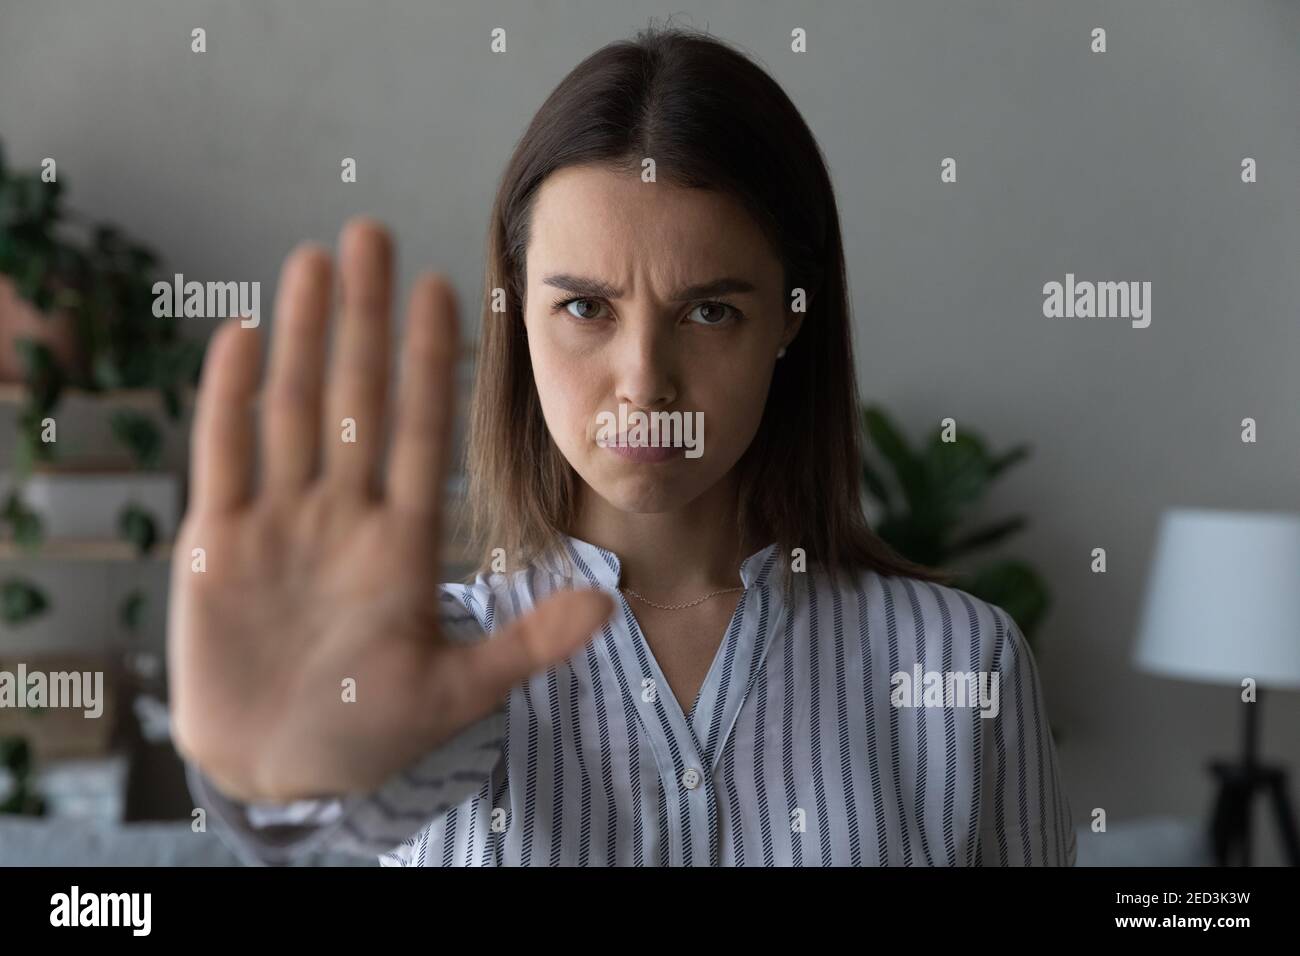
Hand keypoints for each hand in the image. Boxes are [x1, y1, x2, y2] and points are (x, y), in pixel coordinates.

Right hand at [166, 218, 612, 802]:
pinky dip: (227, 400)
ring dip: (298, 335)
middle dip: (363, 319)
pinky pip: (223, 457)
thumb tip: (608, 607)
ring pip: (290, 409)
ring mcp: (280, 523)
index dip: (430, 362)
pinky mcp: (216, 544)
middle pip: (355, 397)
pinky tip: (240, 335)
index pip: (421, 431)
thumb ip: (523, 647)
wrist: (278, 771)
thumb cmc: (367, 733)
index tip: (444, 288)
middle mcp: (343, 516)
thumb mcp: (453, 694)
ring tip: (311, 259)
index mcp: (403, 544)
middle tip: (371, 231)